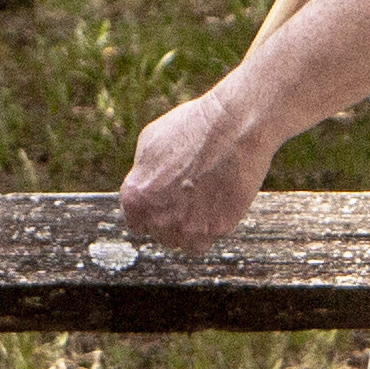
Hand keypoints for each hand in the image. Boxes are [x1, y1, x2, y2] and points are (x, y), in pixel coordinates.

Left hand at [119, 74, 290, 252]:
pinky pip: (206, 241)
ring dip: (190, 228)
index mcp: (135, 197)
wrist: (234, 125)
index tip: (166, 201)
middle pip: (161, 233)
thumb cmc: (192, 126)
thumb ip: (141, 174)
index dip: (153, 210)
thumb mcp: (150, 141)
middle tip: (189, 195)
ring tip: (204, 200)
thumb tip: (142, 188)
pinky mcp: (216, 230)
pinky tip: (217, 206)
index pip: (136, 223)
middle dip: (172, 218)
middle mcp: (157, 217)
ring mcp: (187, 227)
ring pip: (183, 242)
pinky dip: (210, 229)